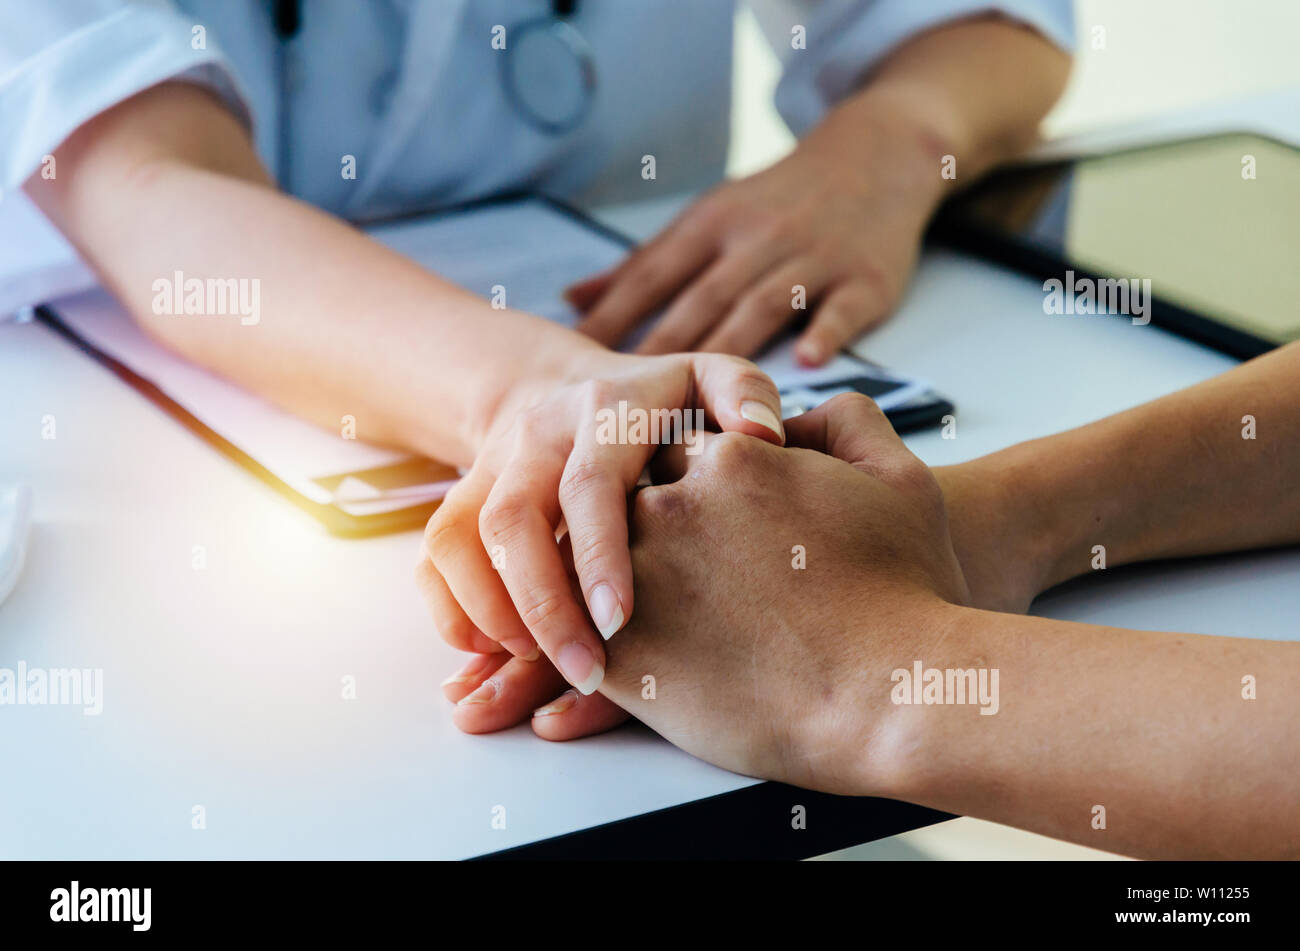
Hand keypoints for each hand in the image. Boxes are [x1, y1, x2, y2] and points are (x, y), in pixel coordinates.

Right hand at [416, 349, 785, 699]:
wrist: (564, 389)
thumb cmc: (657, 407)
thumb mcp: (708, 380)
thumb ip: (742, 395)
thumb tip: (762, 435)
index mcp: (601, 411)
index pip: (588, 485)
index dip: (597, 554)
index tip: (618, 622)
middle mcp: (535, 438)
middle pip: (512, 519)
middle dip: (541, 603)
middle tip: (584, 670)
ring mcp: (487, 469)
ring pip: (460, 541)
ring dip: (493, 613)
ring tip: (537, 668)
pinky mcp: (458, 502)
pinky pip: (434, 558)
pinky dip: (453, 612)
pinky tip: (493, 654)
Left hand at [566, 99, 946, 365]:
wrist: (875, 155)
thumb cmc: (777, 200)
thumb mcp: (707, 215)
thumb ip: (642, 264)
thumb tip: (571, 301)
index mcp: (712, 223)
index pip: (653, 274)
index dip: (613, 316)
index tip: (576, 361)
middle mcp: (758, 238)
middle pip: (702, 298)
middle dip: (660, 347)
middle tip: (626, 401)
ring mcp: (814, 257)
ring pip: (764, 306)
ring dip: (729, 349)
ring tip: (697, 401)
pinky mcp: (866, 276)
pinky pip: (843, 307)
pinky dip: (825, 331)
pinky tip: (806, 362)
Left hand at [594, 394, 969, 793]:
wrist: (890, 695)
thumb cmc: (907, 594)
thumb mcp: (902, 480)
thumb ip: (849, 423)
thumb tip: (803, 412)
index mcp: (730, 460)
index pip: (677, 457)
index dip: (695, 496)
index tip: (717, 537)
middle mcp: (672, 505)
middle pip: (631, 505)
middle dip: (651, 538)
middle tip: (695, 587)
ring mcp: (638, 575)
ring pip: (599, 569)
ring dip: (620, 592)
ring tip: (672, 630)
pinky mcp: (623, 650)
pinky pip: (585, 637)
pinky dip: (600, 649)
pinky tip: (644, 668)